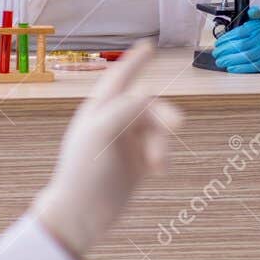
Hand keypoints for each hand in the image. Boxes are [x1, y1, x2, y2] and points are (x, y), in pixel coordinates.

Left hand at [32, 42, 181, 259]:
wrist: (82, 213)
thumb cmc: (84, 170)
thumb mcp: (101, 133)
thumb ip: (125, 109)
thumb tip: (148, 96)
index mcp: (98, 110)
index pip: (118, 78)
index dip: (134, 61)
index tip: (149, 45)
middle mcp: (113, 122)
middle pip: (147, 105)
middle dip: (162, 115)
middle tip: (178, 124)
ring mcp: (126, 143)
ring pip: (157, 130)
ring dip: (162, 144)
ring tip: (159, 165)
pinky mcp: (136, 164)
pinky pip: (159, 150)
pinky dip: (162, 157)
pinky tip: (157, 171)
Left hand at [212, 9, 259, 73]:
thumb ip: (254, 13)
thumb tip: (252, 11)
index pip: (241, 33)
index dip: (227, 39)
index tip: (218, 43)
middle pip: (243, 45)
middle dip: (226, 50)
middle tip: (216, 53)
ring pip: (248, 57)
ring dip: (231, 60)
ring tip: (220, 61)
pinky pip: (255, 67)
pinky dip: (241, 68)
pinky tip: (231, 68)